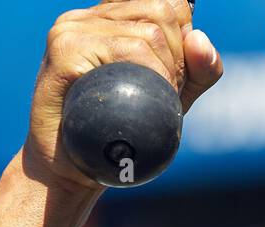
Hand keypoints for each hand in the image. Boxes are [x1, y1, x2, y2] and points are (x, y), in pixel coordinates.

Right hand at [23, 0, 223, 194]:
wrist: (70, 171)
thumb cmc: (118, 135)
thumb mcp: (170, 99)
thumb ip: (197, 71)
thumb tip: (199, 38)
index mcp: (108, 19)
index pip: (166, 3)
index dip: (183, 37)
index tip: (174, 74)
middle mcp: (88, 16)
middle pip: (162, 11)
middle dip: (178, 58)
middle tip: (163, 94)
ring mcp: (73, 29)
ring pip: (149, 34)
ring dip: (165, 74)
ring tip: (150, 103)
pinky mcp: (65, 49)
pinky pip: (128, 51)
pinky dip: (150, 78)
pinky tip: (142, 102)